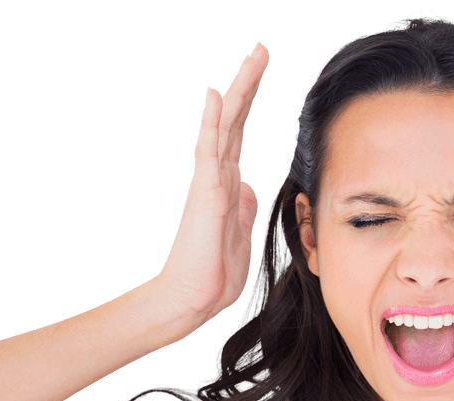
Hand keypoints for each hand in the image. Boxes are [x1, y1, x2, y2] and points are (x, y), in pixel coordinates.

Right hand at [154, 42, 269, 326]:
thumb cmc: (214, 273)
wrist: (192, 299)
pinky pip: (208, 152)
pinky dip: (211, 123)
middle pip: (234, 119)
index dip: (250, 102)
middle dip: (248, 83)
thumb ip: (244, 208)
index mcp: (228, 183)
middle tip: (260, 49)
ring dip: (238, 92)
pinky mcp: (205, 195)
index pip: (240, 132)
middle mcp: (217, 175)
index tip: (260, 71)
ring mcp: (210, 182)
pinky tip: (214, 96)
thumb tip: (247, 187)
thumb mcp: (241, 235)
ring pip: (225, 126)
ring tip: (252, 60)